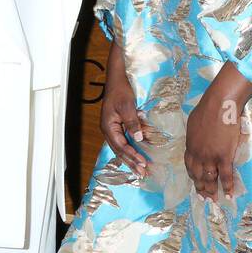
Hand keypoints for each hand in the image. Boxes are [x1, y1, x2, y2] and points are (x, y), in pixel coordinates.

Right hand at [100, 38, 148, 175]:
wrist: (117, 78)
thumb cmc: (121, 90)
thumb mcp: (127, 106)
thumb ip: (132, 123)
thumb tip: (138, 139)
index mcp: (108, 127)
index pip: (121, 146)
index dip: (132, 156)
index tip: (143, 163)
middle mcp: (108, 130)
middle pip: (120, 151)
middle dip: (131, 162)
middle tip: (142, 173)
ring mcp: (112, 128)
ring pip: (121, 148)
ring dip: (131, 158)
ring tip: (140, 169)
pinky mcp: (117, 125)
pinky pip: (123, 141)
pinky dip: (130, 150)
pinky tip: (136, 156)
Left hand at [185, 64, 251, 202]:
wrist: (219, 105)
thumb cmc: (207, 109)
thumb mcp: (193, 123)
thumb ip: (194, 135)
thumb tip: (196, 139)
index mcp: (190, 146)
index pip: (189, 166)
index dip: (193, 177)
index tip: (195, 184)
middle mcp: (198, 155)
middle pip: (197, 176)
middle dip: (200, 188)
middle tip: (204, 198)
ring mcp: (211, 157)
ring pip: (210, 178)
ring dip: (211, 191)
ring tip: (214, 200)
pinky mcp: (224, 156)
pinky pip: (225, 176)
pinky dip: (227, 187)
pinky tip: (229, 195)